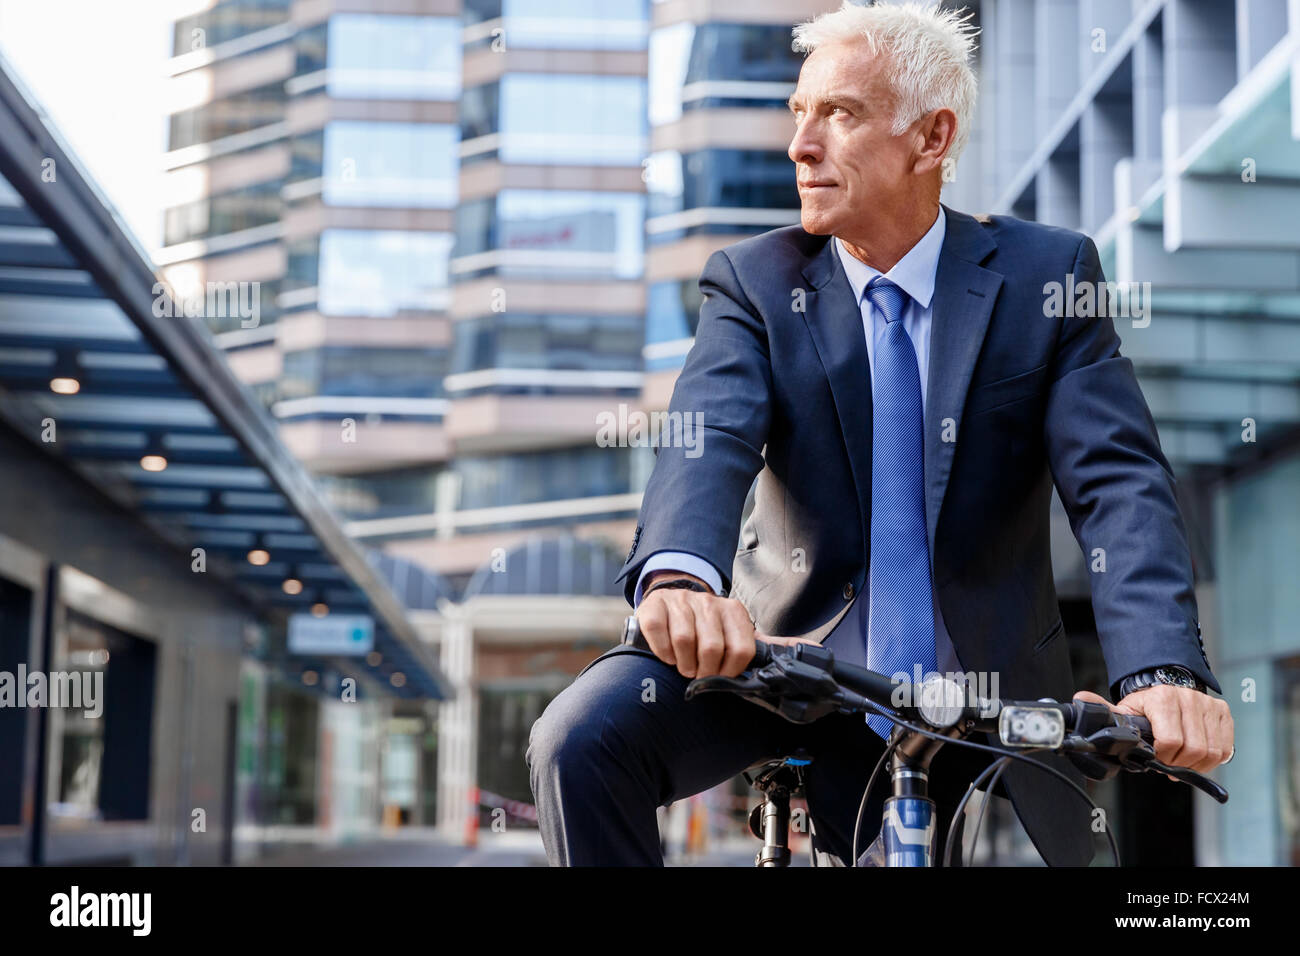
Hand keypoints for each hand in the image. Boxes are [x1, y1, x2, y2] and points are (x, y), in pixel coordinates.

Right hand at [636, 574, 758, 678]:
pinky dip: (663, 652)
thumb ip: (760, 645)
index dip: (730, 671)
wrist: (672, 602)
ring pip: (684, 640)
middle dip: (704, 670)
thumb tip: (797, 647)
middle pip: (711, 648)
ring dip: (683, 663)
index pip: (741, 649)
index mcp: (733, 611)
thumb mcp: (734, 633)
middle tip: (699, 673)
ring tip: (684, 665)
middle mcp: (708, 602)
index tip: (721, 675)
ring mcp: (680, 600)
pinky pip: (658, 632)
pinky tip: (668, 654)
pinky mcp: (655, 604)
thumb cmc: (705, 627)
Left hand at [1073, 686, 1233, 779]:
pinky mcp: (1223, 712)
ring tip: (1182, 760)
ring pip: (1212, 751)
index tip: (1156, 758)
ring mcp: (1208, 704)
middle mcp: (1188, 698)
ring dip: (1197, 764)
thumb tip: (1079, 700)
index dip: (1163, 757)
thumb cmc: (1146, 705)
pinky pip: (1225, 748)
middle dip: (1179, 763)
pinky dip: (1213, 760)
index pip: (1170, 741)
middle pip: (1193, 749)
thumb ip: (1106, 710)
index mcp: (1162, 698)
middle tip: (1169, 762)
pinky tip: (1198, 757)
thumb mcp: (1126, 708)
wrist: (1167, 687)